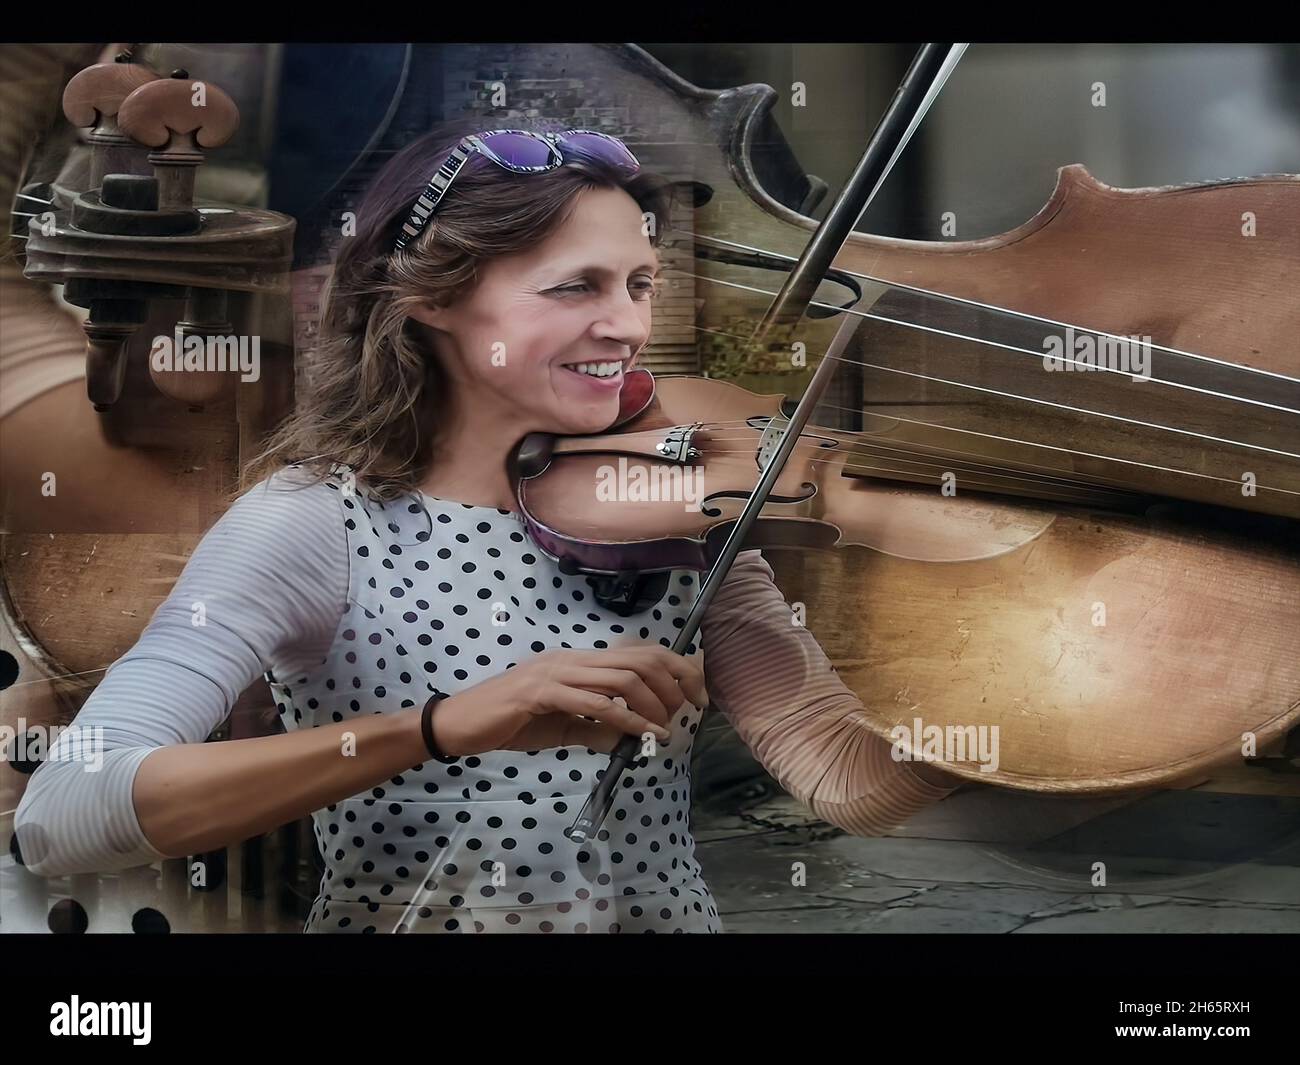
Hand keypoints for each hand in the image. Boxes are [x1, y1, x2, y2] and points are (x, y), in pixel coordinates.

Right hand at [425, 646, 708, 756]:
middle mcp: (572, 658)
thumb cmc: (509, 722)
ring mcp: (557, 672)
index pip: (639, 652)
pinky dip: (627, 720)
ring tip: (664, 728)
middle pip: (640, 658)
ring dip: (653, 704)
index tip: (695, 695)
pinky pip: (595, 703)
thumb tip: (629, 739)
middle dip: (675, 681)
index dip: (676, 668)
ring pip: (623, 677)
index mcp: (578, 661)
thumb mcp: (562, 726)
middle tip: (688, 710)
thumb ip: (594, 728)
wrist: (460, 724)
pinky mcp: (543, 693)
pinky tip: (641, 736)